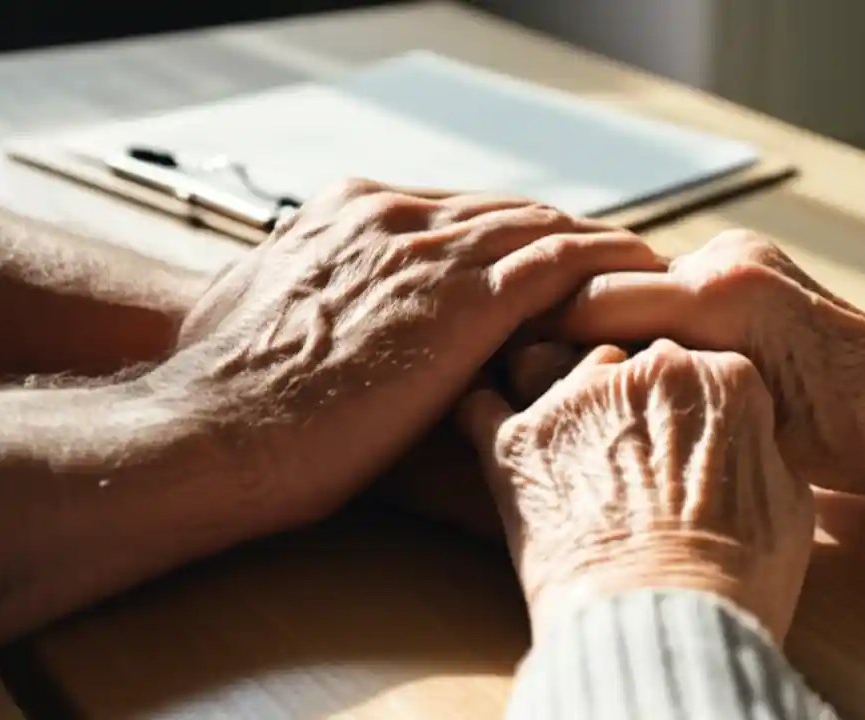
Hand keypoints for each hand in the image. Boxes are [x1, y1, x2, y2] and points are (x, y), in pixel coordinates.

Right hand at [155, 181, 662, 532]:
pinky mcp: (467, 299)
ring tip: (648, 268)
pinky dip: (609, 267)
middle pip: (511, 212)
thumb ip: (305, 291)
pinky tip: (645, 280)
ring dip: (601, 246)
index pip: (460, 211)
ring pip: (546, 228)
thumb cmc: (225, 395)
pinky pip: (563, 265)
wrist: (216, 431)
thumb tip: (316, 307)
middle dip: (564, 236)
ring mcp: (434, 251)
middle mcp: (397, 214)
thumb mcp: (254, 313)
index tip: (548, 259)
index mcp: (349, 212)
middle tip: (616, 261)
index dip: (512, 234)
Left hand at [457, 340, 814, 640]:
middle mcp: (648, 369)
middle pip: (629, 357)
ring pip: (558, 362)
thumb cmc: (737, 578)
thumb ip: (758, 446)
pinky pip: (483, 403)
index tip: (682, 434)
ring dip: (562, 394)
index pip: (699, 363)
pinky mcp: (517, 439)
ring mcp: (577, 398)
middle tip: (626, 446)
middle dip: (628, 393)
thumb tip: (744, 438)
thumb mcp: (787, 506)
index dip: (689, 402)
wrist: (660, 622)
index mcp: (724, 378)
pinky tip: (486, 424)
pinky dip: (484, 412)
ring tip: (566, 437)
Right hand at [555, 230, 864, 523]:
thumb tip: (588, 409)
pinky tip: (638, 364)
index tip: (509, 375)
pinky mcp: (755, 268)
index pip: (597, 302)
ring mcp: (744, 256)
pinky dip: (650, 320)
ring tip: (579, 378)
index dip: (545, 341)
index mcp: (725, 294)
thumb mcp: (750, 436)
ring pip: (644, 286)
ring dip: (611, 327)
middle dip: (570, 332)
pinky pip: (677, 288)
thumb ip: (668, 404)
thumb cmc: (855, 439)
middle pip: (613, 287)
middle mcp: (729, 260)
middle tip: (532, 380)